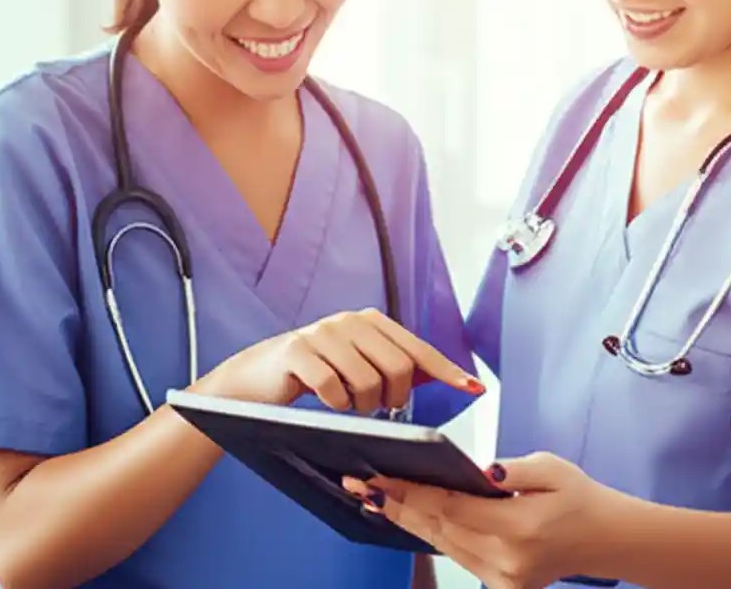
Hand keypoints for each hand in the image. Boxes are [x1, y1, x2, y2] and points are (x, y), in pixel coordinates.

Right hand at [194, 308, 483, 413]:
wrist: (256, 378)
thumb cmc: (317, 376)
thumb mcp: (359, 368)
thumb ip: (397, 369)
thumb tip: (453, 380)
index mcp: (372, 322)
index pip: (418, 350)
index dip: (447, 371)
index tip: (474, 389)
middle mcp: (350, 321)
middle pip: (398, 369)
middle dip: (393, 399)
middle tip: (377, 408)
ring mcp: (323, 333)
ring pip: (368, 382)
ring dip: (362, 405)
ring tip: (347, 404)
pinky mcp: (298, 351)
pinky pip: (334, 388)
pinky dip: (336, 405)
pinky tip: (327, 404)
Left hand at [343, 453, 620, 588]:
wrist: (604, 538)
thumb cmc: (578, 497)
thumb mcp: (552, 468)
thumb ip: (512, 469)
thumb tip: (479, 471)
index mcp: (519, 526)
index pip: (450, 506)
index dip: (411, 492)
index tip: (378, 477)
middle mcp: (506, 558)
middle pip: (437, 529)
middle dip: (396, 504)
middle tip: (360, 484)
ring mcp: (502, 578)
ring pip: (441, 545)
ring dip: (407, 521)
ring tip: (376, 498)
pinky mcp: (500, 586)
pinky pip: (456, 556)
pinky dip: (431, 535)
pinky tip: (409, 517)